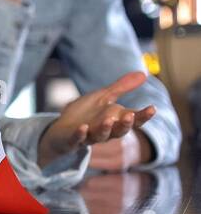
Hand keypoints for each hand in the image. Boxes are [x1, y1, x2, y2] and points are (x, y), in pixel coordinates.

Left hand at [38, 72, 155, 164]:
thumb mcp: (103, 97)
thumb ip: (121, 88)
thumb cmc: (86, 113)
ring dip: (105, 128)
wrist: (61, 129)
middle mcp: (105, 130)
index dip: (143, 116)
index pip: (133, 120)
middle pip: (119, 130)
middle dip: (125, 124)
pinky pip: (77, 139)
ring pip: (100, 135)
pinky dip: (80, 134)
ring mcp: (89, 136)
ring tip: (108, 119)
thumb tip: (143, 74)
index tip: (152, 108)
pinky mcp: (72, 139)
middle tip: (130, 116)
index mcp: (115, 120)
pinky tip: (82, 127)